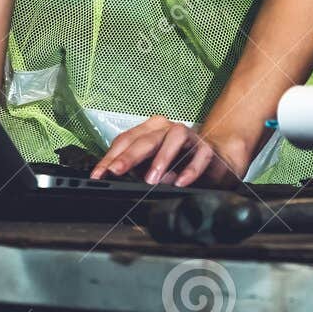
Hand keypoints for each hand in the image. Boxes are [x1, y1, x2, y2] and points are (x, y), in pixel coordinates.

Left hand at [89, 117, 248, 187]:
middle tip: (116, 171)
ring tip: (151, 180)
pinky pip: (198, 156)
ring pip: (172, 139)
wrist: (214, 162)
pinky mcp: (207, 148)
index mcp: (149, 131)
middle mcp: (166, 129)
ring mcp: (188, 136)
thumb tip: (115, 179)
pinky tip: (181, 182)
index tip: (98, 174)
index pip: (125, 140)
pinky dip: (189, 170)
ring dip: (160, 160)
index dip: (110, 157)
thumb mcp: (151, 168)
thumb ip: (136, 170)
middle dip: (128, 156)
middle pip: (145, 139)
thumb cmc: (178, 163)